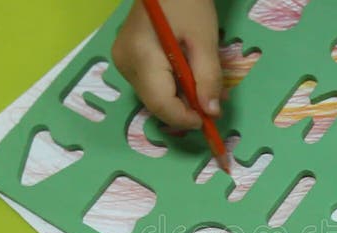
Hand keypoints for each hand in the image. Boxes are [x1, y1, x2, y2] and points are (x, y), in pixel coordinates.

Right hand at [112, 0, 221, 128]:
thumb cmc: (186, 3)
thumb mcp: (204, 40)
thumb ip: (208, 78)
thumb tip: (211, 112)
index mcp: (141, 58)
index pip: (160, 104)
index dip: (185, 118)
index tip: (208, 118)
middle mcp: (125, 64)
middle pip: (156, 103)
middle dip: (185, 108)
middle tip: (213, 102)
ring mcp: (123, 61)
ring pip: (154, 96)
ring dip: (181, 98)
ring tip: (205, 86)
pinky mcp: (128, 58)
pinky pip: (151, 83)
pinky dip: (172, 86)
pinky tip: (189, 76)